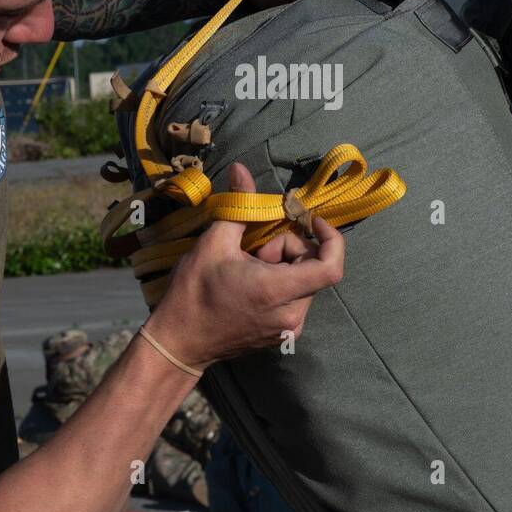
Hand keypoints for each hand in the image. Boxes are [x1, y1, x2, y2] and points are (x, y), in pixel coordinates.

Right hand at [144, 162, 344, 370]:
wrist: (179, 342)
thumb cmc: (193, 293)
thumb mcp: (214, 243)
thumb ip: (239, 205)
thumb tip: (242, 168)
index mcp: (278, 291)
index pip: (332, 267)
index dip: (331, 239)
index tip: (311, 222)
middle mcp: (292, 315)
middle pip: (314, 268)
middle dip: (289, 250)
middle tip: (254, 250)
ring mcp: (288, 329)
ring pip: (304, 282)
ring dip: (284, 267)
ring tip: (248, 270)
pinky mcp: (282, 336)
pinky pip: (295, 300)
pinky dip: (281, 284)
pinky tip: (250, 286)